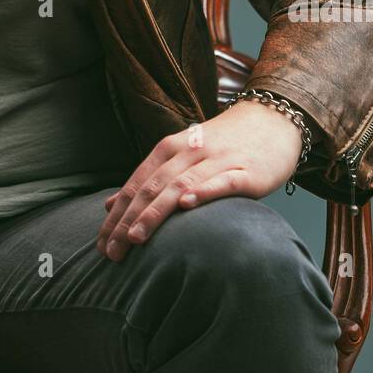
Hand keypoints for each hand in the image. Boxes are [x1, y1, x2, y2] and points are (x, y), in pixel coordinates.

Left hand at [95, 100, 303, 261]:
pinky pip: (222, 182)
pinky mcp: (246, 171)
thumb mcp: (181, 156)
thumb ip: (149, 179)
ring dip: (155, 212)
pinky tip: (187, 205)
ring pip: (180, 186)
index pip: (137, 184)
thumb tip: (111, 205)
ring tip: (137, 237)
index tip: (101, 243)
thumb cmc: (222, 145)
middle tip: (112, 251)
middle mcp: (189, 152)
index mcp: (169, 148)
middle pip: (152, 187)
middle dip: (129, 220)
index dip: (117, 214)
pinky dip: (203, 192)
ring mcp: (217, 160)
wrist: (271, 120)